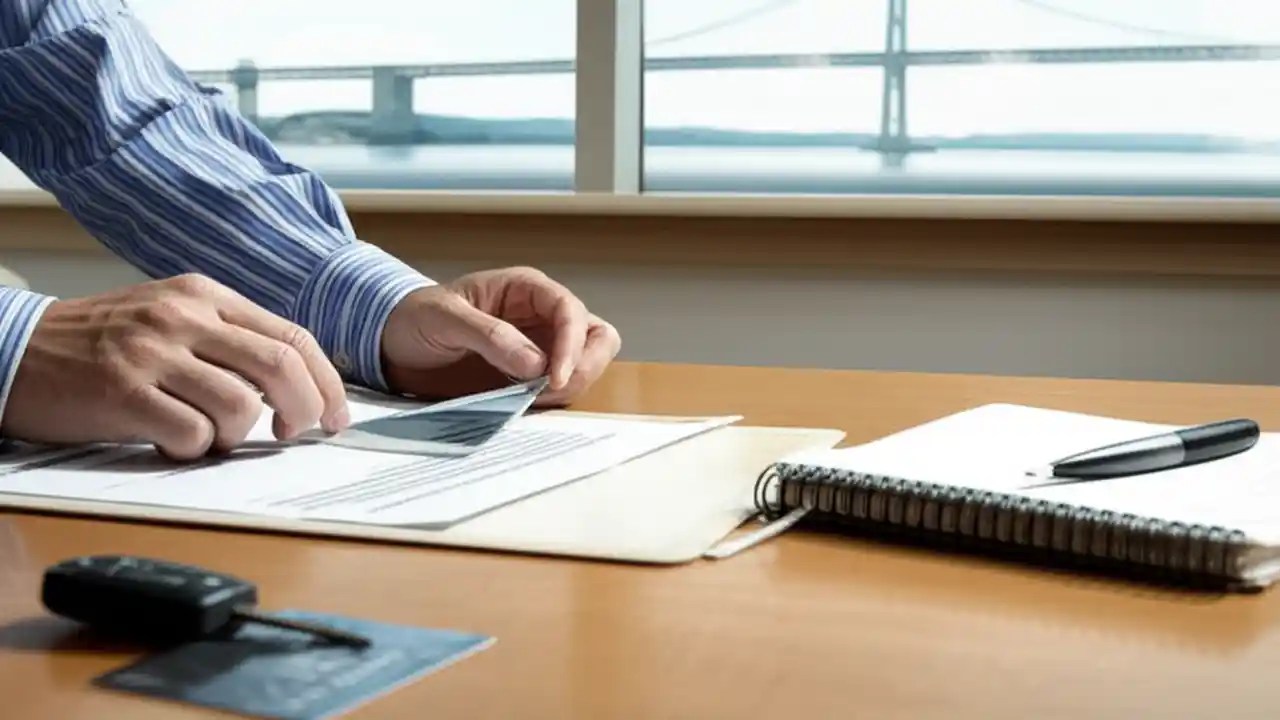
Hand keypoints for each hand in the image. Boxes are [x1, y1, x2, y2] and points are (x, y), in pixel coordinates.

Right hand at [3, 274, 348, 459]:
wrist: (15, 351)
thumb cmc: (100, 344)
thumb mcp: (170, 319)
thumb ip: (228, 340)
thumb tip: (298, 386)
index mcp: (203, 295)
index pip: (292, 336)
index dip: (326, 382)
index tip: (335, 415)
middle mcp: (182, 316)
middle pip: (281, 365)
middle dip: (306, 409)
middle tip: (297, 434)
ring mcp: (152, 352)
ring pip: (239, 405)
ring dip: (236, 435)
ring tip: (207, 434)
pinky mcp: (122, 392)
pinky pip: (190, 434)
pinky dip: (193, 449)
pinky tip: (170, 441)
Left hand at [380, 266, 620, 404]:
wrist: (391, 346)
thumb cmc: (414, 318)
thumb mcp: (443, 319)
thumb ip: (489, 335)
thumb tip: (535, 361)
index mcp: (525, 289)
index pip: (569, 310)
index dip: (572, 343)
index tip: (555, 377)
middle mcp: (542, 316)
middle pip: (595, 336)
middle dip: (584, 365)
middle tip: (554, 390)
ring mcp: (541, 347)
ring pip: (588, 363)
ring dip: (572, 385)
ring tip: (533, 398)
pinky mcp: (532, 376)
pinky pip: (562, 388)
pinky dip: (556, 400)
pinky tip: (526, 404)